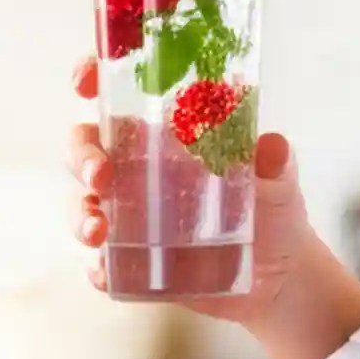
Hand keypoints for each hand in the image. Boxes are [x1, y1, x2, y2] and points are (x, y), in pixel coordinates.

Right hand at [67, 55, 311, 324]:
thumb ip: (276, 165)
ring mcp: (131, 217)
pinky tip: (104, 273)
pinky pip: (102, 262)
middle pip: (85, 148)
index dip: (93, 80)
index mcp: (165, 137)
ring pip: (82, 204)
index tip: (85, 82)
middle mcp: (138, 172)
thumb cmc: (274, 214)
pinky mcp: (134, 261)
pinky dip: (97, 267)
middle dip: (82, 157)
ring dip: (79, 215)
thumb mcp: (278, 184)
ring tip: (98, 232)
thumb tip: (273, 147)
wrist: (280, 278)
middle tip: (102, 177)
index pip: (117, 98)